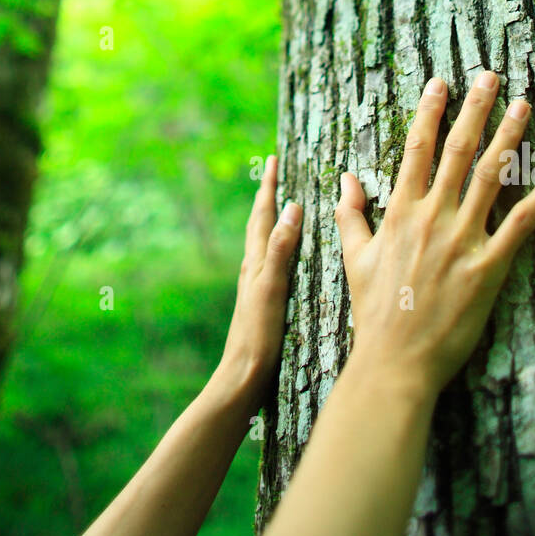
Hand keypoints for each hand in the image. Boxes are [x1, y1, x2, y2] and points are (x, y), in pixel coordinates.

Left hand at [215, 155, 301, 404]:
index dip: (269, 186)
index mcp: (254, 261)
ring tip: (282, 207)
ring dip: (272, 221)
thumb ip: (280, 248)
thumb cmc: (257, 334)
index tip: (273, 159)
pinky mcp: (262, 301)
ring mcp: (256, 285)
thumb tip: (292, 208)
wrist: (241, 377)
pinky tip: (283, 259)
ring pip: (264, 242)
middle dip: (268, 197)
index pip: (263, 214)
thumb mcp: (272, 287)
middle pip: (260, 223)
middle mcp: (252, 268)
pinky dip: (278, 247)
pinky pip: (271, 262)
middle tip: (276, 173)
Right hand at [336, 71, 534, 400]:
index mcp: (400, 212)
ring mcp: (462, 240)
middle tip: (490, 77)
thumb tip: (347, 178)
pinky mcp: (489, 268)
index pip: (416, 149)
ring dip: (510, 137)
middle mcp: (433, 217)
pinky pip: (521, 225)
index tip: (441, 83)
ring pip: (491, 176)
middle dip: (475, 110)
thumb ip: (350, 214)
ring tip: (523, 105)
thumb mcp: (354, 257)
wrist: (394, 361)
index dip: (430, 112)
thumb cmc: (374, 312)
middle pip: (458, 151)